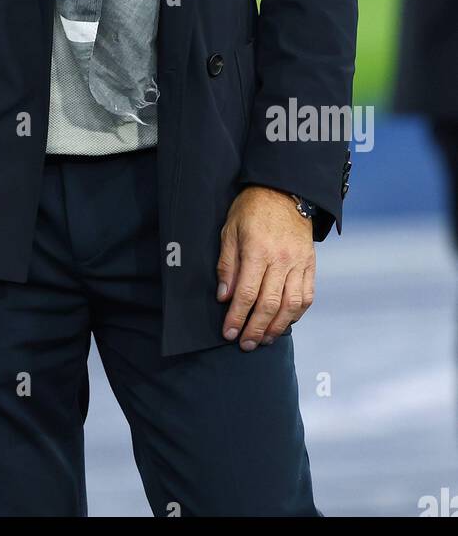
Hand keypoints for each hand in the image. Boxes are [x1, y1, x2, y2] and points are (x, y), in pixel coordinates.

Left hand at [216, 186, 314, 349]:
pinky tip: (285, 323)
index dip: (237, 317)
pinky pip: (307, 296)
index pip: (246, 293)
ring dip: (276, 327)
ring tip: (264, 339)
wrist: (284, 191)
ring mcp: (299, 263)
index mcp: (257, 250)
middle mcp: (281, 259)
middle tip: (245, 344)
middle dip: (255, 329)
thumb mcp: (230, 230)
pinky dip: (296, 314)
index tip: (228, 333)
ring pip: (291, 305)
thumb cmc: (251, 210)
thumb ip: (227, 265)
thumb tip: (224, 297)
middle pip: (269, 304)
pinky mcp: (310, 264)